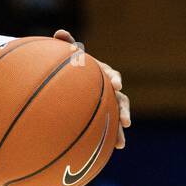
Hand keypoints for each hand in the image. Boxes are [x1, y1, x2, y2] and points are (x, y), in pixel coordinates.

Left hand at [54, 30, 129, 148]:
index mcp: (100, 73)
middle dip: (124, 111)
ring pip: (115, 118)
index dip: (114, 79)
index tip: (116, 84)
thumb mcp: (65, 55)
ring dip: (120, 131)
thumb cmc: (66, 66)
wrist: (64, 81)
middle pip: (120, 100)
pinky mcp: (99, 117)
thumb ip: (65, 45)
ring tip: (121, 143)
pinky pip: (105, 128)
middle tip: (125, 121)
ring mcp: (105, 104)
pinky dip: (108, 139)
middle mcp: (106, 90)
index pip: (110, 74)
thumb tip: (60, 32)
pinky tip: (107, 152)